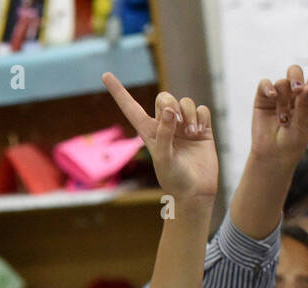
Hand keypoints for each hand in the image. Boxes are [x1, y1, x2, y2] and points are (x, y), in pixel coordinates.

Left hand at [102, 75, 216, 203]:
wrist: (196, 192)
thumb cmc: (174, 180)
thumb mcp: (163, 159)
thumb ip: (164, 133)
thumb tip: (170, 110)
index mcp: (149, 133)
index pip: (130, 108)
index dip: (118, 92)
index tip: (104, 75)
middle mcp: (165, 126)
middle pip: (165, 98)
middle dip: (172, 103)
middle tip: (179, 122)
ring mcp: (184, 127)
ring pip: (185, 102)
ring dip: (189, 113)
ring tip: (192, 132)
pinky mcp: (202, 129)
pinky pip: (202, 109)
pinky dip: (201, 116)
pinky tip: (200, 131)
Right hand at [247, 38, 307, 169]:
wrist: (273, 156)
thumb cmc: (292, 142)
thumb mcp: (304, 124)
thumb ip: (306, 104)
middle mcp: (294, 94)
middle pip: (296, 72)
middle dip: (298, 78)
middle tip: (298, 92)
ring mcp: (278, 96)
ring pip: (282, 80)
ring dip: (284, 94)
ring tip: (283, 116)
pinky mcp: (263, 99)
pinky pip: (266, 84)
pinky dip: (268, 88)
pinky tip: (272, 97)